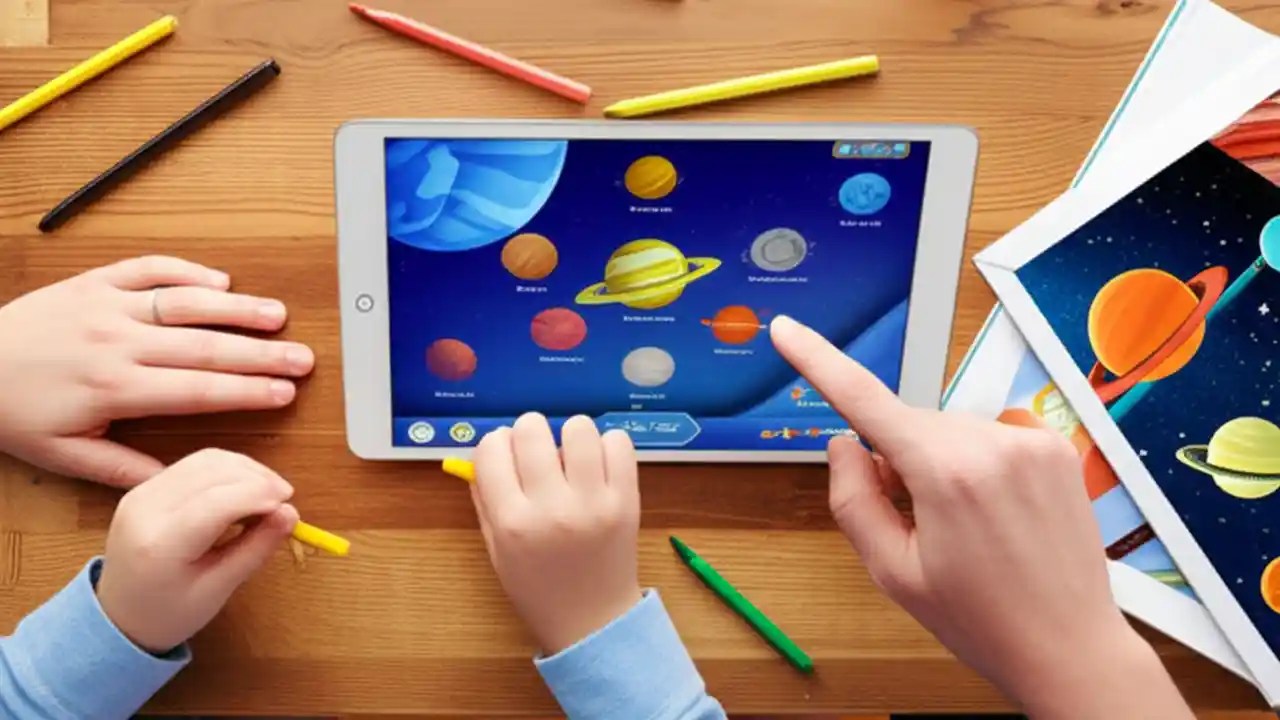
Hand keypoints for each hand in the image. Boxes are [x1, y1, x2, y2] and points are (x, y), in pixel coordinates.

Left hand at [0, 256, 314, 486]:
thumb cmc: (12, 412)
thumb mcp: (63, 455)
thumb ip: (124, 469)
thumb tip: (176, 482)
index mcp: (115, 388)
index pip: (199, 390)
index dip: (247, 391)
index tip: (283, 394)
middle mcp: (118, 341)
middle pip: (206, 346)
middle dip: (261, 353)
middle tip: (302, 358)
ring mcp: (108, 305)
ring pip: (186, 304)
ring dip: (237, 308)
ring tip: (278, 315)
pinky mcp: (95, 282)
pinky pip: (150, 269)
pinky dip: (187, 272)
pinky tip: (221, 282)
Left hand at [95, 448, 297, 653]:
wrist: (117, 618)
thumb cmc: (170, 612)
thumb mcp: (218, 590)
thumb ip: (255, 549)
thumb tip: (291, 514)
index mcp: (160, 543)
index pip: (217, 501)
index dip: (259, 495)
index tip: (289, 504)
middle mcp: (145, 509)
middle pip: (211, 471)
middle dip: (257, 478)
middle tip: (285, 499)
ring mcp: (140, 493)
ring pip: (204, 460)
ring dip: (244, 469)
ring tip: (269, 492)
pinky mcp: (144, 487)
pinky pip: (193, 464)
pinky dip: (226, 469)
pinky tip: (244, 488)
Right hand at [470, 413, 642, 654]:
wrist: (592, 620)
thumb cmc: (537, 586)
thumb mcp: (496, 549)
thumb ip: (485, 498)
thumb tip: (485, 450)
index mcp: (512, 522)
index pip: (491, 448)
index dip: (496, 445)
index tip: (505, 456)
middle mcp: (551, 508)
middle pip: (531, 429)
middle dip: (529, 433)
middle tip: (538, 454)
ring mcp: (593, 502)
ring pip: (578, 428)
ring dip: (570, 435)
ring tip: (572, 458)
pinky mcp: (627, 499)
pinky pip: (618, 442)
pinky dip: (607, 445)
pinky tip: (598, 466)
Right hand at [770, 316, 1191, 719]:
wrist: (1070, 649)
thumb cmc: (985, 621)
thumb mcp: (893, 573)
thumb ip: (853, 500)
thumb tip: (844, 444)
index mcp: (946, 474)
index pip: (864, 400)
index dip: (817, 360)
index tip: (788, 331)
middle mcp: (993, 443)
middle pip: (908, 426)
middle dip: (899, 462)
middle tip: (921, 528)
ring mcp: (1031, 441)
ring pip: (948, 431)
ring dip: (941, 465)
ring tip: (967, 530)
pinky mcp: (1055, 447)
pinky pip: (988, 436)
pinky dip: (978, 464)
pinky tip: (994, 513)